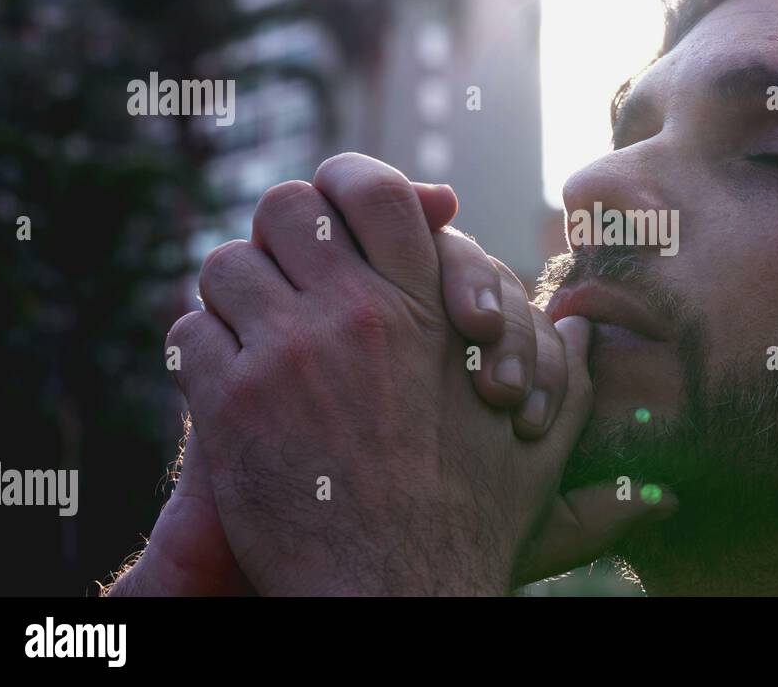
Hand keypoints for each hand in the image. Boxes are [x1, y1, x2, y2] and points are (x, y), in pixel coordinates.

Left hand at [109, 155, 674, 595]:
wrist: (396, 594)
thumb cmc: (473, 522)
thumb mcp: (541, 440)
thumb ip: (568, 371)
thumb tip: (587, 326)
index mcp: (428, 308)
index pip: (375, 189)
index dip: (347, 183)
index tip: (338, 211)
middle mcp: (356, 314)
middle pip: (286, 207)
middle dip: (280, 232)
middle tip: (286, 269)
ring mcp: (287, 354)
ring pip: (226, 264)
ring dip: (235, 293)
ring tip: (253, 328)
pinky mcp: (230, 403)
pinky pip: (189, 332)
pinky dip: (201, 350)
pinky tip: (226, 381)